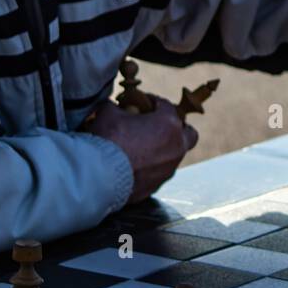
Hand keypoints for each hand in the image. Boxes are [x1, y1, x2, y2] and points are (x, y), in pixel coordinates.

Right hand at [83, 97, 198, 203]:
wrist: (99, 176)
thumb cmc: (107, 140)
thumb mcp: (108, 113)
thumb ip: (115, 105)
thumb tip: (112, 105)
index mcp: (168, 124)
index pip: (166, 105)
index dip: (152, 101)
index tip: (142, 102)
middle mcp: (176, 146)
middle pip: (188, 133)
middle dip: (177, 128)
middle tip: (160, 125)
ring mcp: (169, 168)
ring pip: (174, 156)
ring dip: (163, 149)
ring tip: (143, 147)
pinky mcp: (157, 186)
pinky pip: (159, 173)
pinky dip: (151, 168)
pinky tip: (135, 165)